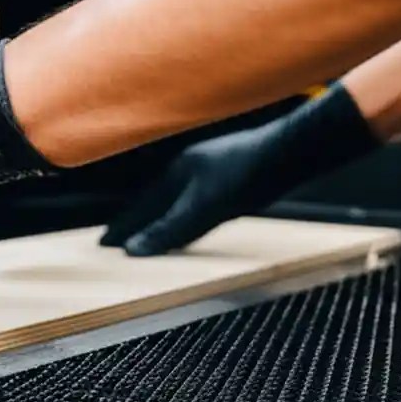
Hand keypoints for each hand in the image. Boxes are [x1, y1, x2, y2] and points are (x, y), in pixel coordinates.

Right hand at [101, 81, 380, 255]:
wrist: (296, 151)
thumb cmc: (251, 174)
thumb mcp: (206, 207)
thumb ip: (171, 229)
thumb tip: (135, 250)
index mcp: (176, 174)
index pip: (141, 208)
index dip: (123, 228)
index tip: (104, 244)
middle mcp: (188, 169)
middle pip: (154, 202)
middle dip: (135, 222)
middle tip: (117, 239)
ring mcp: (210, 171)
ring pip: (174, 199)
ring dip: (157, 217)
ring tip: (147, 231)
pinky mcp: (230, 176)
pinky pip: (194, 199)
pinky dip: (181, 213)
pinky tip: (191, 216)